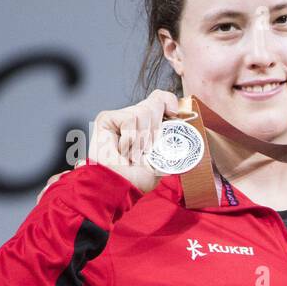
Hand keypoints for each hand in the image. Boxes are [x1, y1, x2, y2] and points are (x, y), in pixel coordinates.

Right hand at [37, 90, 179, 201]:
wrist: (120, 186)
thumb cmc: (138, 177)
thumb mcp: (163, 157)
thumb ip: (170, 139)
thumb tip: (179, 121)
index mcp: (148, 125)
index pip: (160, 98)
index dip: (169, 101)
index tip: (173, 114)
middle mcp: (134, 118)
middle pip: (154, 104)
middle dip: (156, 131)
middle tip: (146, 151)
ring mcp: (119, 117)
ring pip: (144, 111)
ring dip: (143, 138)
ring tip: (133, 153)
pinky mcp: (107, 118)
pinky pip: (130, 118)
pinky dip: (131, 137)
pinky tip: (123, 149)